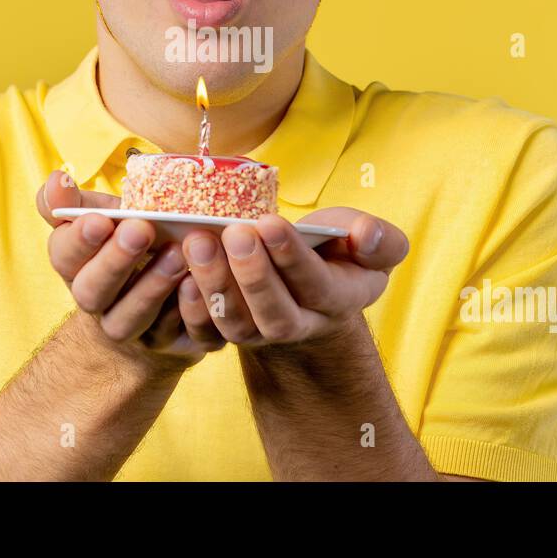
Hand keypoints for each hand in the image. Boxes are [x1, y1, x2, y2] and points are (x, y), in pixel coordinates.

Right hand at [36, 170, 226, 365]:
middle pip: (91, 292)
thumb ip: (78, 201)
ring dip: (151, 287)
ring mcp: (133, 331)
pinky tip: (197, 284)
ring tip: (176, 254)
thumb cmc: (134, 247)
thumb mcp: (106, 218)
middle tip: (140, 229)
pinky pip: (177, 336)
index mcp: (78, 267)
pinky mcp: (174, 344)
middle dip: (114, 261)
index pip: (63, 257)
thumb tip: (57, 178)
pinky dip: (187, 311)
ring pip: (129, 319)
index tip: (99, 219)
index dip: (79, 241)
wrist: (167, 305)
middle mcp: (98, 305)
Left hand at [179, 208, 408, 348]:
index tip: (268, 223)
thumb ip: (379, 241)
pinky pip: (206, 331)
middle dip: (253, 274)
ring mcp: (260, 334)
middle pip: (275, 314)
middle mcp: (299, 325)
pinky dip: (189, 306)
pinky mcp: (228, 332)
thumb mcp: (371, 246)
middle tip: (233, 233)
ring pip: (236, 325)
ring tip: (198, 242)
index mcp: (338, 301)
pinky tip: (178, 270)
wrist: (308, 289)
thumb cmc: (338, 255)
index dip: (291, 257)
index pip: (315, 285)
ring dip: (215, 284)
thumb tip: (366, 234)